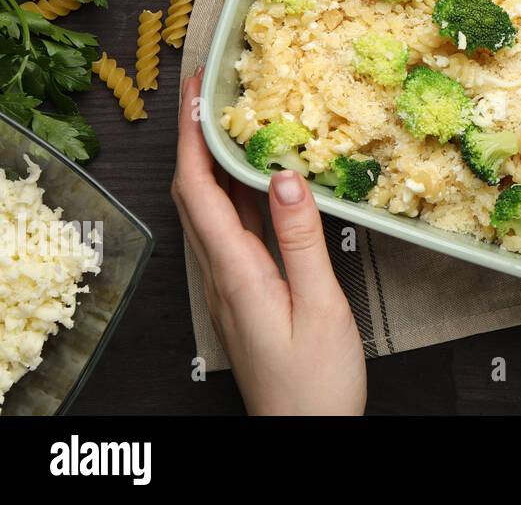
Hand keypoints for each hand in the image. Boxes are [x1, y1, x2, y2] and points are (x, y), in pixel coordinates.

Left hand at [172, 71, 365, 414]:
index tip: (195, 88)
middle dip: (195, 137)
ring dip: (213, 162)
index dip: (191, 135)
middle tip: (211, 90)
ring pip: (209, 212)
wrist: (304, 438)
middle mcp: (220, 276)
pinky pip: (230, 232)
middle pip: (193, 194)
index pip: (198, 189)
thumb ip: (301, 240)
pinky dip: (235, 195)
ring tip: (234, 120)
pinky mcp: (245, 296)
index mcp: (235, 273)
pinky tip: (259, 182)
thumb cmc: (316, 383)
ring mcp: (229, 288)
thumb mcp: (321, 307)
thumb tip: (283, 175)